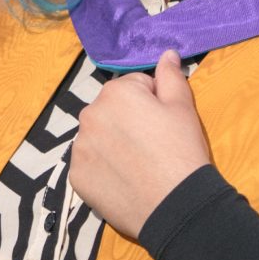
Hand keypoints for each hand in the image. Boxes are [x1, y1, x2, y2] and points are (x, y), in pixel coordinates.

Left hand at [69, 49, 212, 240]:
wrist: (175, 206)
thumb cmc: (182, 151)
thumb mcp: (183, 107)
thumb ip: (170, 76)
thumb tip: (166, 53)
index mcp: (115, 92)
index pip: (134, 88)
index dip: (153, 104)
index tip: (164, 125)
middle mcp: (89, 114)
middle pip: (111, 111)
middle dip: (128, 122)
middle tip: (152, 146)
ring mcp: (79, 147)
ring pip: (98, 137)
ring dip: (113, 144)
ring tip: (138, 166)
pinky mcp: (76, 177)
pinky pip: (89, 164)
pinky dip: (103, 170)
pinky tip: (124, 181)